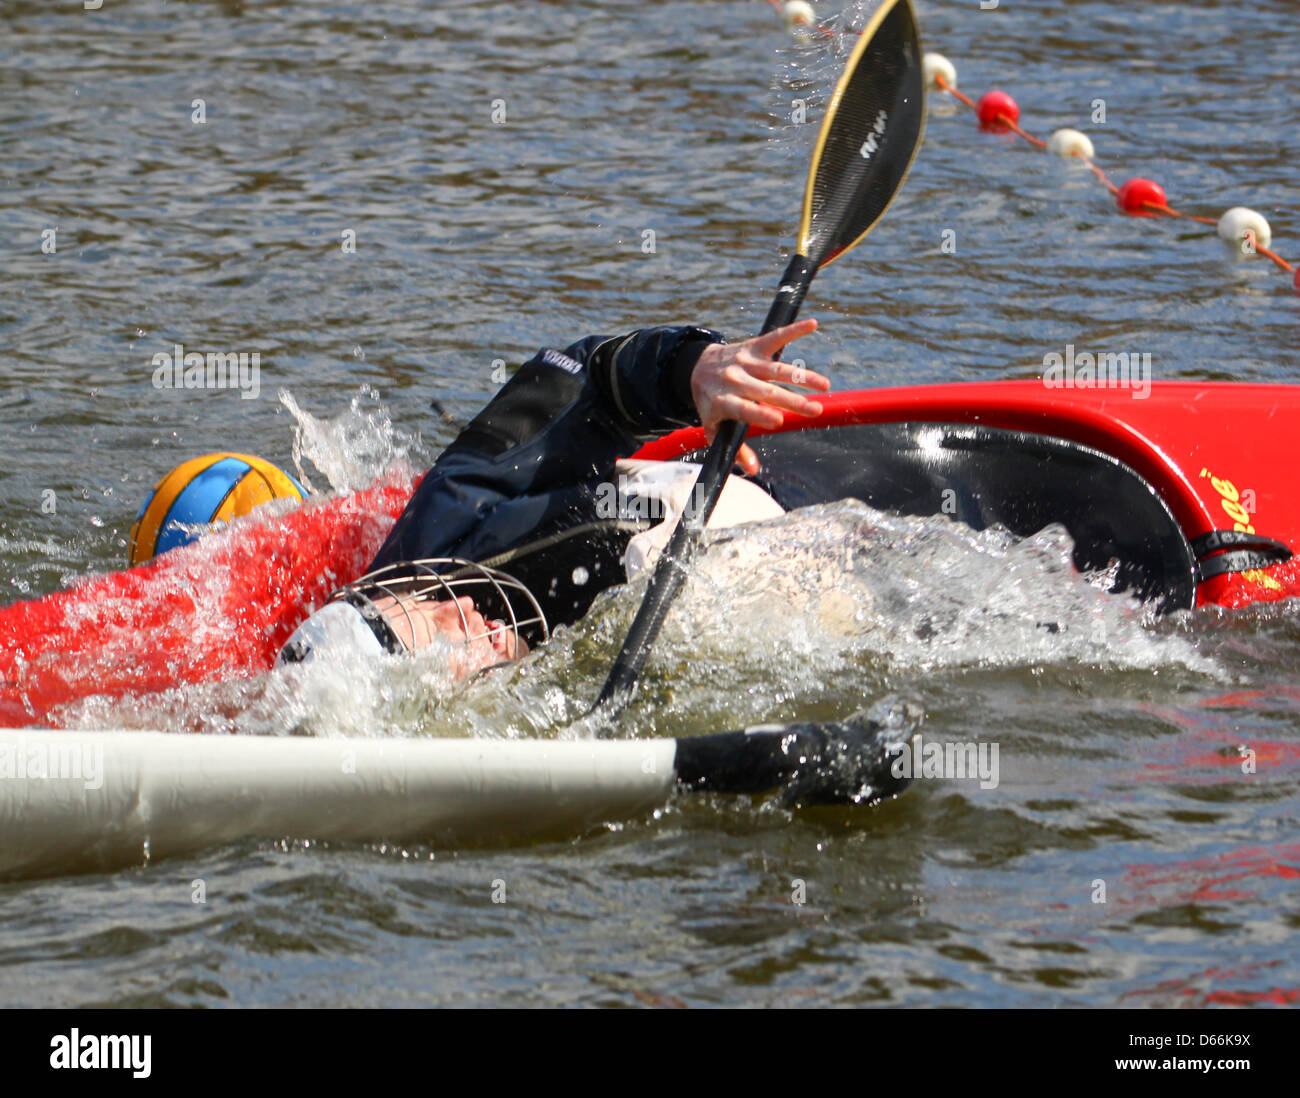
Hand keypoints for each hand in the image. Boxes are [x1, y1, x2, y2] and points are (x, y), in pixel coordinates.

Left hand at [690, 318, 829, 474]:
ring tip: (825, 385)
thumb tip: (754, 470)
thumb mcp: (714, 428)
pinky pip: (776, 337)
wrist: (697, 367)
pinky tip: (812, 324)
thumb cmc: (711, 403)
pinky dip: (794, 330)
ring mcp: (746, 361)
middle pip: (766, 391)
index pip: (743, 408)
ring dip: (803, 376)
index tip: (779, 421)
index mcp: (723, 401)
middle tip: (814, 410)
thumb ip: (733, 449)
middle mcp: (735, 380)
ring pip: (777, 369)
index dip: (759, 414)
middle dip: (791, 400)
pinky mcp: (754, 346)